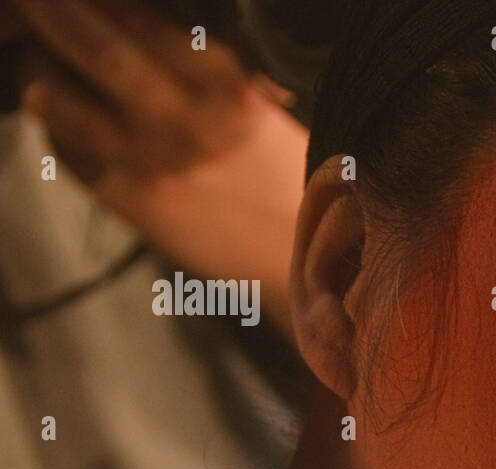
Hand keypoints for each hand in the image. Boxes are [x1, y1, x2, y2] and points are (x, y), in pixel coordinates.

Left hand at [13, 0, 304, 334]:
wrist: (303, 260)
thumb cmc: (283, 177)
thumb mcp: (255, 105)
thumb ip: (198, 63)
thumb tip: (126, 20)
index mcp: (226, 84)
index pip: (135, 15)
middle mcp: (185, 120)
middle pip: (90, 45)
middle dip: (44, 10)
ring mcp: (151, 165)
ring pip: (56, 97)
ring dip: (35, 67)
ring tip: (38, 56)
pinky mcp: (129, 203)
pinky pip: (65, 149)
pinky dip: (55, 122)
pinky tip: (69, 114)